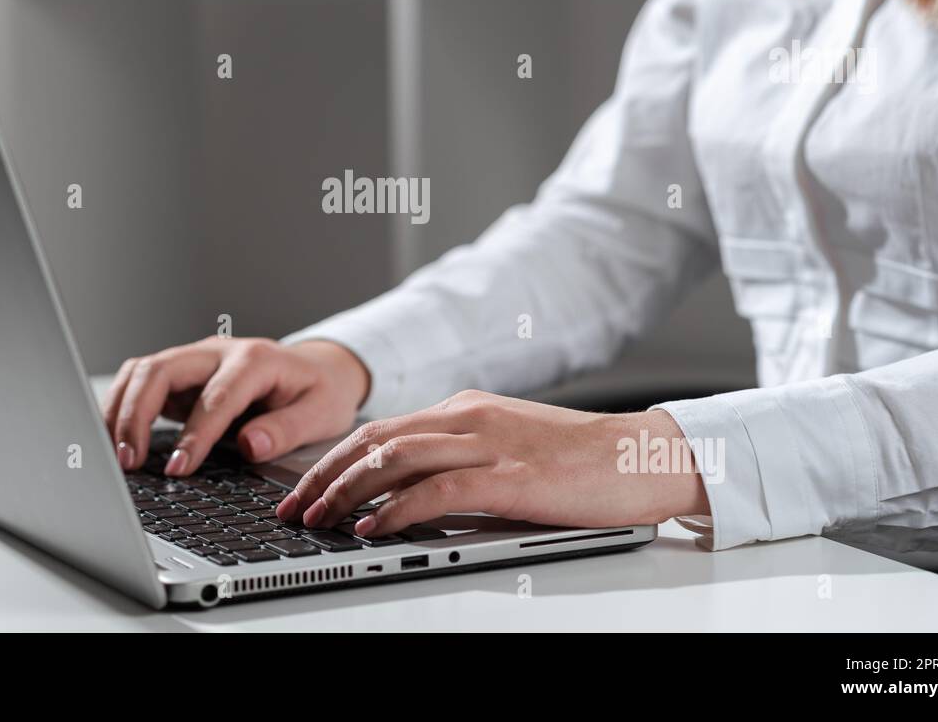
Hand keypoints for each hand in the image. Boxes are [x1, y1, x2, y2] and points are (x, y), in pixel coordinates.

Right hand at [103, 338, 369, 474]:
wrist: (320, 369)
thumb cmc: (320, 392)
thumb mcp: (320, 414)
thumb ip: (286, 430)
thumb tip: (249, 446)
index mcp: (255, 360)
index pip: (215, 396)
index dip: (194, 434)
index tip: (178, 469)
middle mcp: (218, 353)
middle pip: (161, 369)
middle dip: (136, 414)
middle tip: (127, 461)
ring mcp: (196, 360)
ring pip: (142, 371)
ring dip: (121, 410)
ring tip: (114, 455)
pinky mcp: (182, 375)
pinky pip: (140, 383)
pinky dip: (122, 408)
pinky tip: (116, 439)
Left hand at [276, 390, 708, 536]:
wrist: (644, 455)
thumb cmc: (582, 460)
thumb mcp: (508, 446)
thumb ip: (461, 459)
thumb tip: (409, 493)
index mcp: (465, 408)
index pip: (382, 430)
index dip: (335, 460)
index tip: (305, 489)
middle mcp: (468, 417)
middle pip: (375, 440)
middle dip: (325, 475)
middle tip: (294, 508)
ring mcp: (488, 443)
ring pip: (394, 459)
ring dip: (347, 492)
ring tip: (319, 520)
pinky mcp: (509, 476)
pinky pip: (436, 490)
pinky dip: (395, 509)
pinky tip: (372, 528)